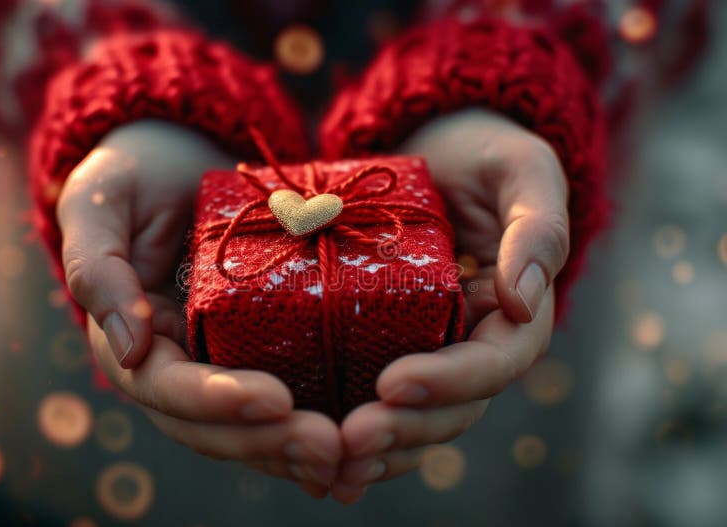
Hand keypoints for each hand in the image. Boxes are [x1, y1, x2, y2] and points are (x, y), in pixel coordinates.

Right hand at [58, 120, 340, 495]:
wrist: (184, 163)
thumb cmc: (137, 176)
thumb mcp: (103, 200)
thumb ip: (98, 265)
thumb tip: (129, 347)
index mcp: (133, 338)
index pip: (165, 388)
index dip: (214, 401)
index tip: (273, 400)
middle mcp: (177, 364)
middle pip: (211, 426)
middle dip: (266, 441)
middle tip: (327, 446)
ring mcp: (219, 362)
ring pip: (248, 428)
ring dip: (294, 449)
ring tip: (348, 456)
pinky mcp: (261, 350)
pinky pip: (282, 402)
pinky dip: (312, 424)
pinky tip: (354, 444)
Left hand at [332, 109, 569, 502]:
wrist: (438, 151)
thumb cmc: (485, 156)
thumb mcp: (521, 170)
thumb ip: (538, 225)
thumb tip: (526, 300)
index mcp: (517, 312)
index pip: (494, 363)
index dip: (449, 381)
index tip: (392, 383)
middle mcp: (475, 342)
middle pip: (452, 407)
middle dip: (405, 428)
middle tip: (350, 438)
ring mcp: (432, 348)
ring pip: (416, 417)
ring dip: (379, 445)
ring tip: (329, 460)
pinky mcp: (388, 343)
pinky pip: (379, 400)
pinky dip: (358, 430)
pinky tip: (322, 453)